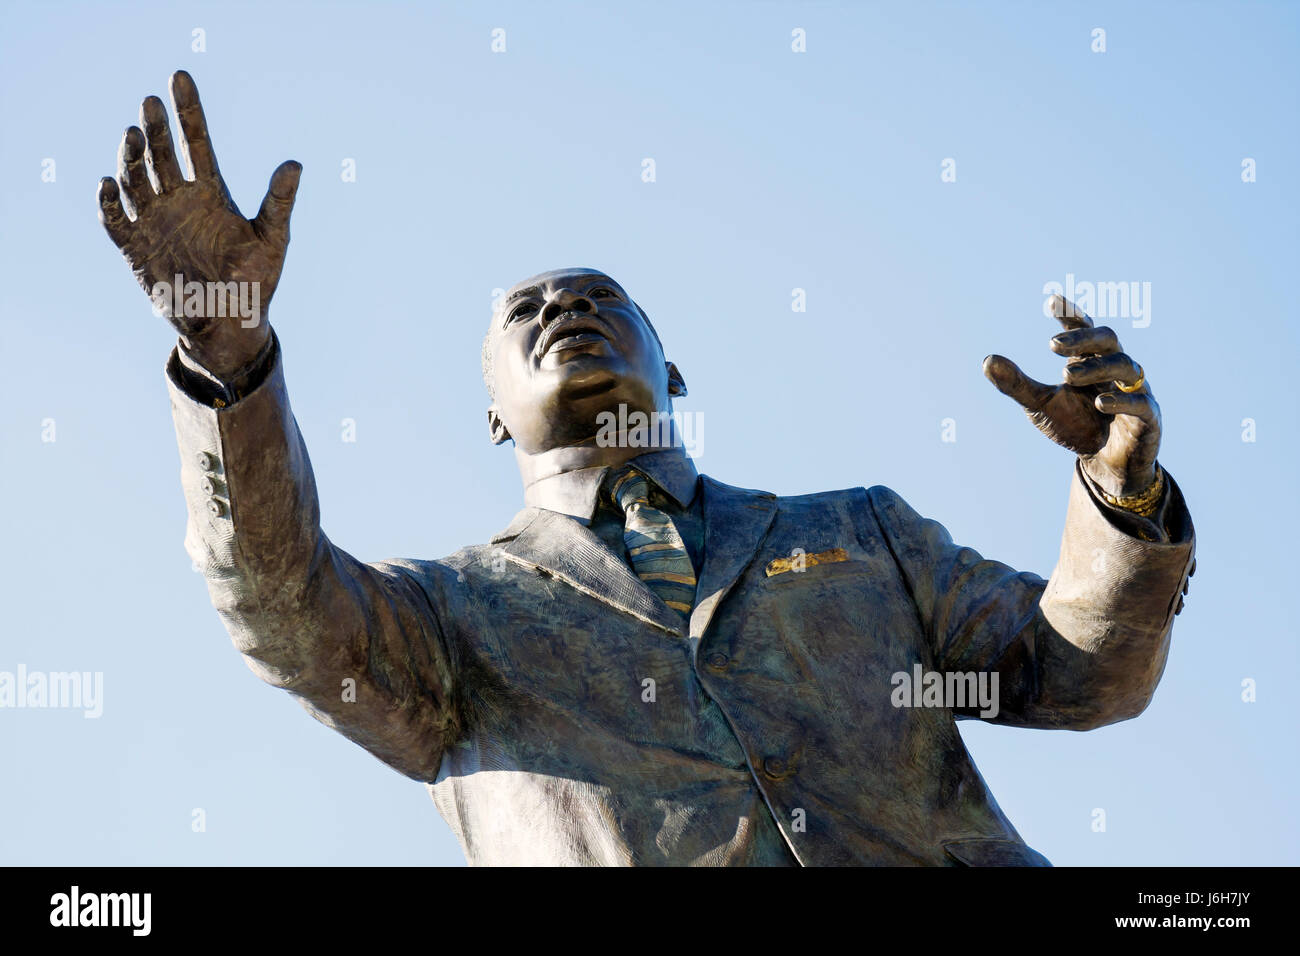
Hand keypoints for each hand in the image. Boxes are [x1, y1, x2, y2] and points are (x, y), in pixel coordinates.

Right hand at [97, 70, 300, 378]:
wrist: (232, 324)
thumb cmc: (256, 281)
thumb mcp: (272, 239)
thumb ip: (279, 201)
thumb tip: (295, 162)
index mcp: (211, 192)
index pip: (196, 141)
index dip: (188, 110)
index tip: (179, 77)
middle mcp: (179, 200)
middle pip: (162, 153)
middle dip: (157, 127)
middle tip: (151, 103)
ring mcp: (155, 220)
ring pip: (135, 179)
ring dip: (132, 157)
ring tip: (134, 135)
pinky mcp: (135, 246)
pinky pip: (115, 219)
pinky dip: (108, 203)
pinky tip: (108, 185)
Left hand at [983, 294, 1160, 498]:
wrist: (1104, 466)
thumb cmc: (1076, 426)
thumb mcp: (1040, 405)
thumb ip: (1016, 384)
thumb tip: (987, 361)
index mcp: (1089, 361)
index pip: (1083, 330)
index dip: (1071, 315)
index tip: (1051, 301)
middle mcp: (1114, 370)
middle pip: (1107, 339)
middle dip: (1082, 338)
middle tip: (1051, 346)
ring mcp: (1135, 390)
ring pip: (1124, 365)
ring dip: (1095, 368)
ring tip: (1065, 376)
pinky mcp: (1148, 417)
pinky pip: (1141, 402)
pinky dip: (1121, 400)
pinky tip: (1099, 402)